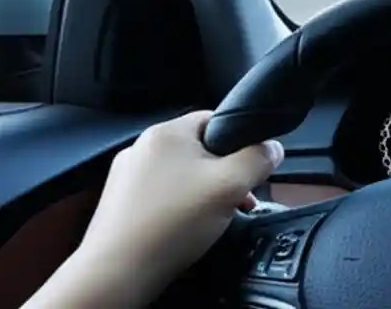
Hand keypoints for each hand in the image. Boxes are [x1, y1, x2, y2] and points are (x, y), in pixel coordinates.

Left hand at [23, 111, 283, 308]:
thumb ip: (258, 159)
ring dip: (202, 192)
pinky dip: (177, 207)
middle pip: (199, 150)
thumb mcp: (231, 185)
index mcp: (167, 131)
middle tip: (237, 201)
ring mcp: (125, 175)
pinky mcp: (117, 202)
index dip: (240, 142)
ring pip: (180, 175)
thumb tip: (273, 146)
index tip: (250, 171)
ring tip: (214, 219)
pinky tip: (184, 229)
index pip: (215, 120)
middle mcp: (141, 145)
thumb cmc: (175, 221)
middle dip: (223, 174)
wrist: (118, 271)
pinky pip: (160, 195)